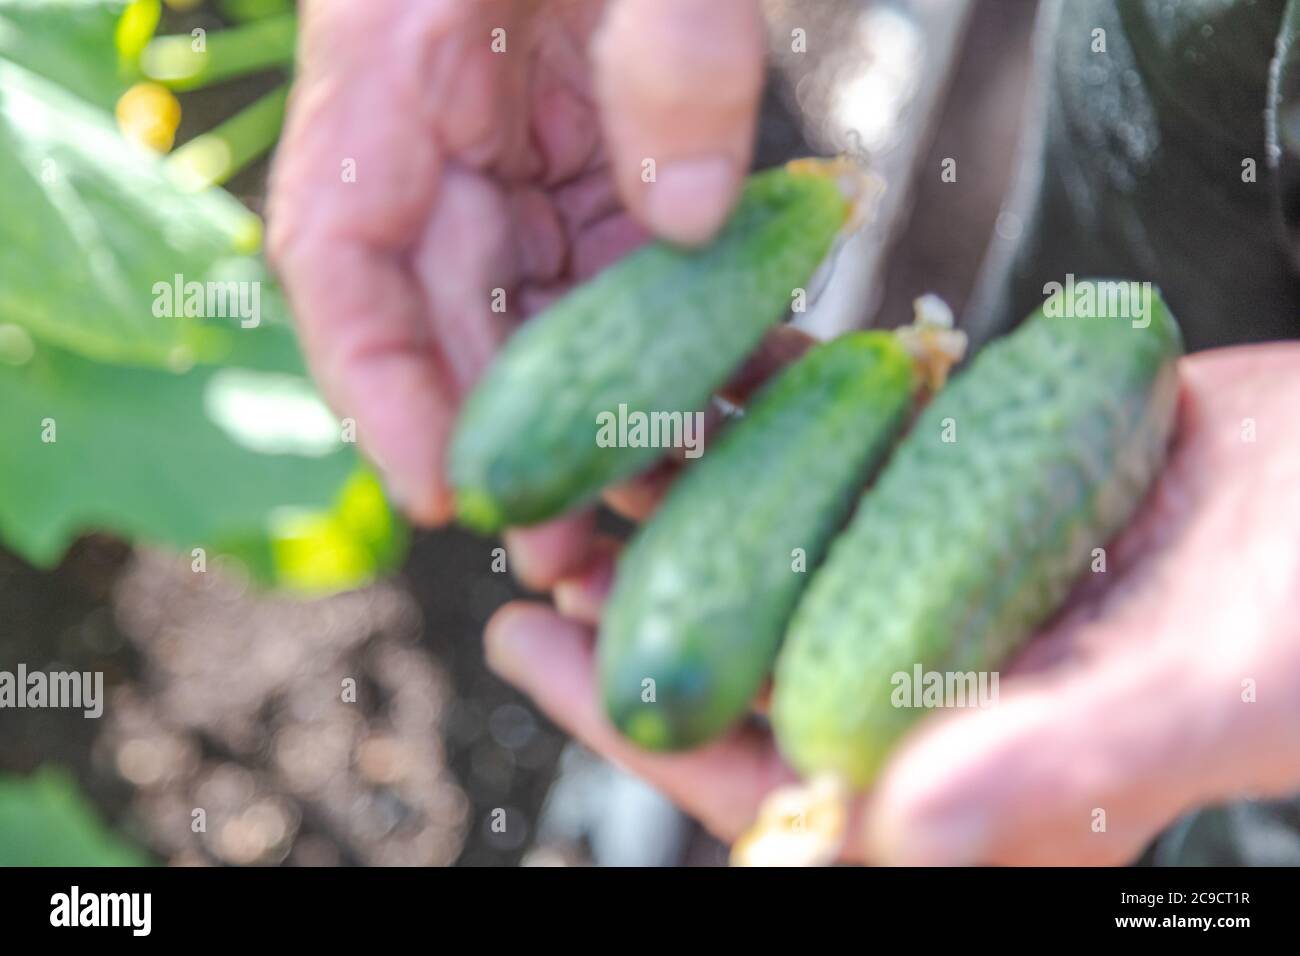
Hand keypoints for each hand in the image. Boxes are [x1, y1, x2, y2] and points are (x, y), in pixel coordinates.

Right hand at [267, 0, 764, 584]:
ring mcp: (535, 156)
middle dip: (522, 447)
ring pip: (555, 322)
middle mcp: (452, 131)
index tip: (445, 490)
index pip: (339, 251)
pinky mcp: (616, 164)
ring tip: (686, 511)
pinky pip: (641, 279)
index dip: (380, 386)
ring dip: (617, 424)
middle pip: (456, 319)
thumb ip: (672, 39)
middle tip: (586, 559)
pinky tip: (760, 400)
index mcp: (395, 64)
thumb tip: (698, 220)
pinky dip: (696, 347)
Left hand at [485, 343, 1299, 863]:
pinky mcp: (972, 484)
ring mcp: (945, 574)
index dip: (632, 712)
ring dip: (693, 489)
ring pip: (785, 537)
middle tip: (538, 527)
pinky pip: (851, 450)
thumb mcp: (1194, 697)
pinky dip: (788, 408)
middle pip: (747, 642)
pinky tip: (718, 366)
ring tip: (600, 435)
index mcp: (957, 771)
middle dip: (636, 589)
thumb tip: (893, 823)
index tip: (525, 642)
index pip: (758, 769)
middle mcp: (931, 677)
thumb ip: (1046, 761)